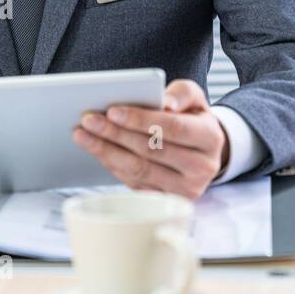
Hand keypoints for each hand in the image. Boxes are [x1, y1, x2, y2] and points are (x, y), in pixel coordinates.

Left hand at [72, 79, 228, 199]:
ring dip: (106, 152)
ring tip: (83, 135)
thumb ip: (182, 93)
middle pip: (151, 150)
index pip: (172, 128)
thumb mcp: (194, 99)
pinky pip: (134, 183)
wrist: (202, 151)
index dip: (141, 119)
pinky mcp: (167, 200)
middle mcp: (202, 168)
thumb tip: (165, 103)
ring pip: (139, 170)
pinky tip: (97, 151)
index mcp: (210, 138)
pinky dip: (112, 165)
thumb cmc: (192, 119)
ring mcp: (185, 189)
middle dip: (115, 134)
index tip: (112, 110)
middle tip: (88, 120)